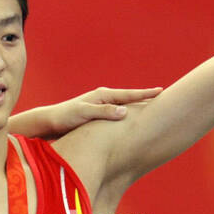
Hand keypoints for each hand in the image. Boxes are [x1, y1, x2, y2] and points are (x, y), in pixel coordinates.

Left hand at [40, 87, 163, 139]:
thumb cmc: (64, 117)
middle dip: (146, 97)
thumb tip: (124, 111)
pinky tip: (134, 118)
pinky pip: (118, 113)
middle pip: (130, 98)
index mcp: (102, 95)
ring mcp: (101, 106)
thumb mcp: (83, 113)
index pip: (128, 95)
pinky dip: (129, 113)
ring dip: (138, 105)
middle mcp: (103, 98)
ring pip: (125, 105)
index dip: (145, 94)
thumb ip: (103, 111)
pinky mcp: (98, 115)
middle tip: (165, 96)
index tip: (161, 91)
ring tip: (154, 106)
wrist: (49, 122)